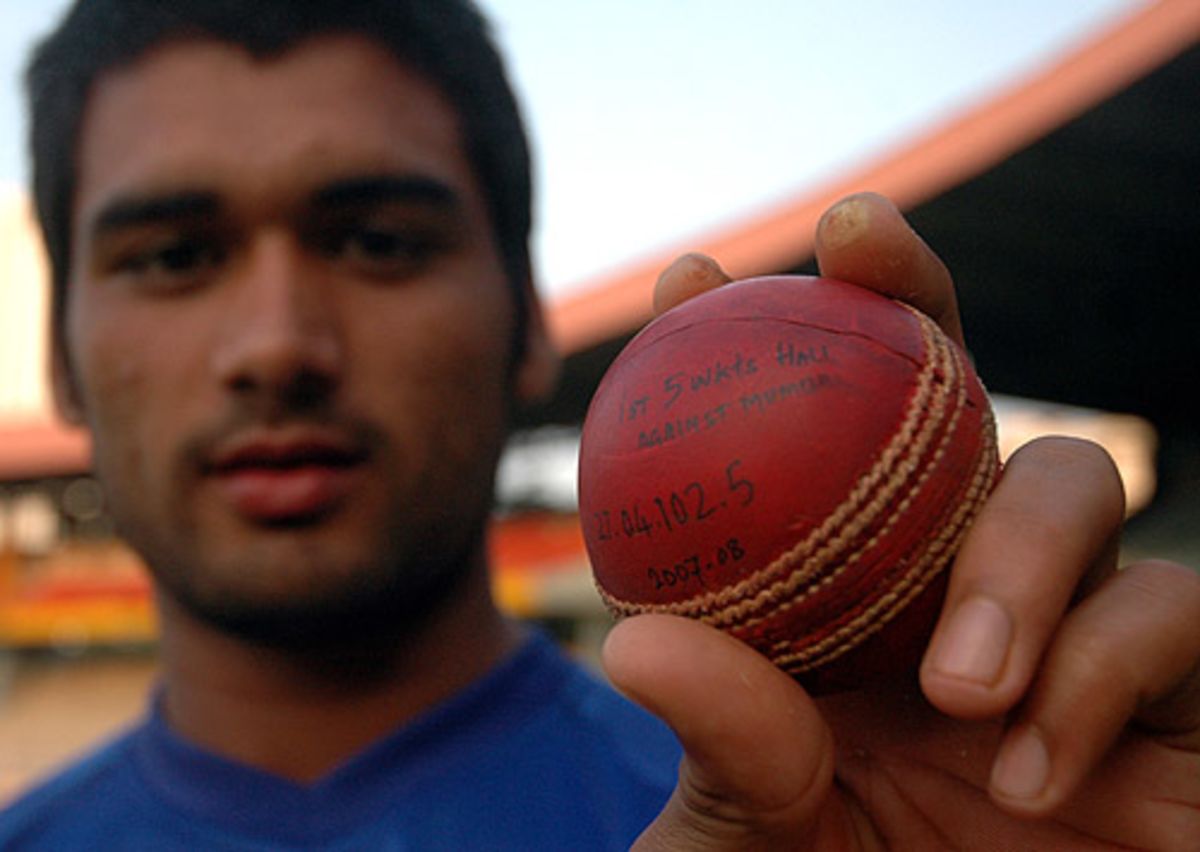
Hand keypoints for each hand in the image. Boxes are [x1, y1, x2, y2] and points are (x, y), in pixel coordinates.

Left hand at [603, 193, 1199, 849]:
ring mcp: (1072, 633)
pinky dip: (1100, 668)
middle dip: (915, 299)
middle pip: (956, 398)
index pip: (812, 443)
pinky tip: (1023, 765)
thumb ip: (718, 746)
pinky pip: (1174, 616)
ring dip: (1017, 551)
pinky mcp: (1183, 704)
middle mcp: (958, 588)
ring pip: (1080, 483)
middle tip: (858, 243)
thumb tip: (641, 638)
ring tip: (956, 686)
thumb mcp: (741, 834)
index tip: (694, 276)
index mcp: (847, 600)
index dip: (762, 341)